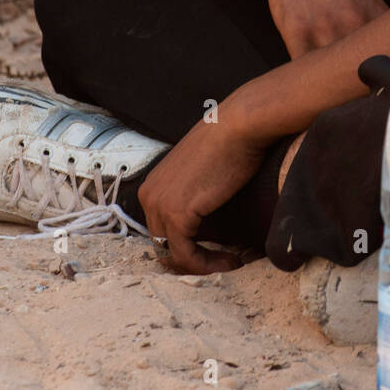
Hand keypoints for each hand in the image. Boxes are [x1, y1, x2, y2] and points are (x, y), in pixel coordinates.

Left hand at [136, 112, 266, 273]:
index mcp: (153, 183)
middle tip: (221, 261)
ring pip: (173, 252)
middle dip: (192, 256)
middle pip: (164, 242)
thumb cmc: (230, 139)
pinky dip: (207, 264)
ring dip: (202, 264)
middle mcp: (149, 195)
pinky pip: (186, 254)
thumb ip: (196, 188)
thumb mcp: (203, 167)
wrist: (239, 125)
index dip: (186, 244)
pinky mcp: (177, 215)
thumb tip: (208, 207)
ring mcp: (160, 205)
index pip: (162, 227)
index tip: (214, 250)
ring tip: (230, 263)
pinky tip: (231, 261)